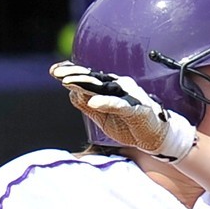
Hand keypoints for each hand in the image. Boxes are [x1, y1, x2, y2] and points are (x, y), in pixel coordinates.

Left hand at [49, 61, 196, 162]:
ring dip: (85, 84)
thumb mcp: (101, 117)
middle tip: (57, 73)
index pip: (88, 78)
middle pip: (93, 79)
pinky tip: (93, 102)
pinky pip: (121, 105)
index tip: (53, 70)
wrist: (156, 138)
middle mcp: (119, 88)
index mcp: (109, 88)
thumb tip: (71, 93)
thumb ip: (87, 105)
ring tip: (67, 83)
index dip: (72, 72)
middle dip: (74, 75)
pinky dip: (107, 103)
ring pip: (104, 88)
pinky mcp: (138, 110)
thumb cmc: (129, 126)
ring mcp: (129, 97)